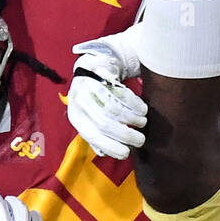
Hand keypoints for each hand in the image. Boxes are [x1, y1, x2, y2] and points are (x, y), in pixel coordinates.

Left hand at [66, 36, 147, 159]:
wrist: (92, 67)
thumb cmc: (93, 100)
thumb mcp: (89, 118)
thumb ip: (96, 135)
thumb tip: (107, 152)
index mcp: (76, 116)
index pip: (93, 136)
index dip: (111, 147)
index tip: (127, 153)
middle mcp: (80, 102)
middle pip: (105, 123)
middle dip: (126, 135)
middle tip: (140, 140)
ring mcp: (91, 87)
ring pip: (115, 109)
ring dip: (133, 119)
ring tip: (142, 123)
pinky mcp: (103, 75)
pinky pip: (122, 93)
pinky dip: (135, 104)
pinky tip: (142, 110)